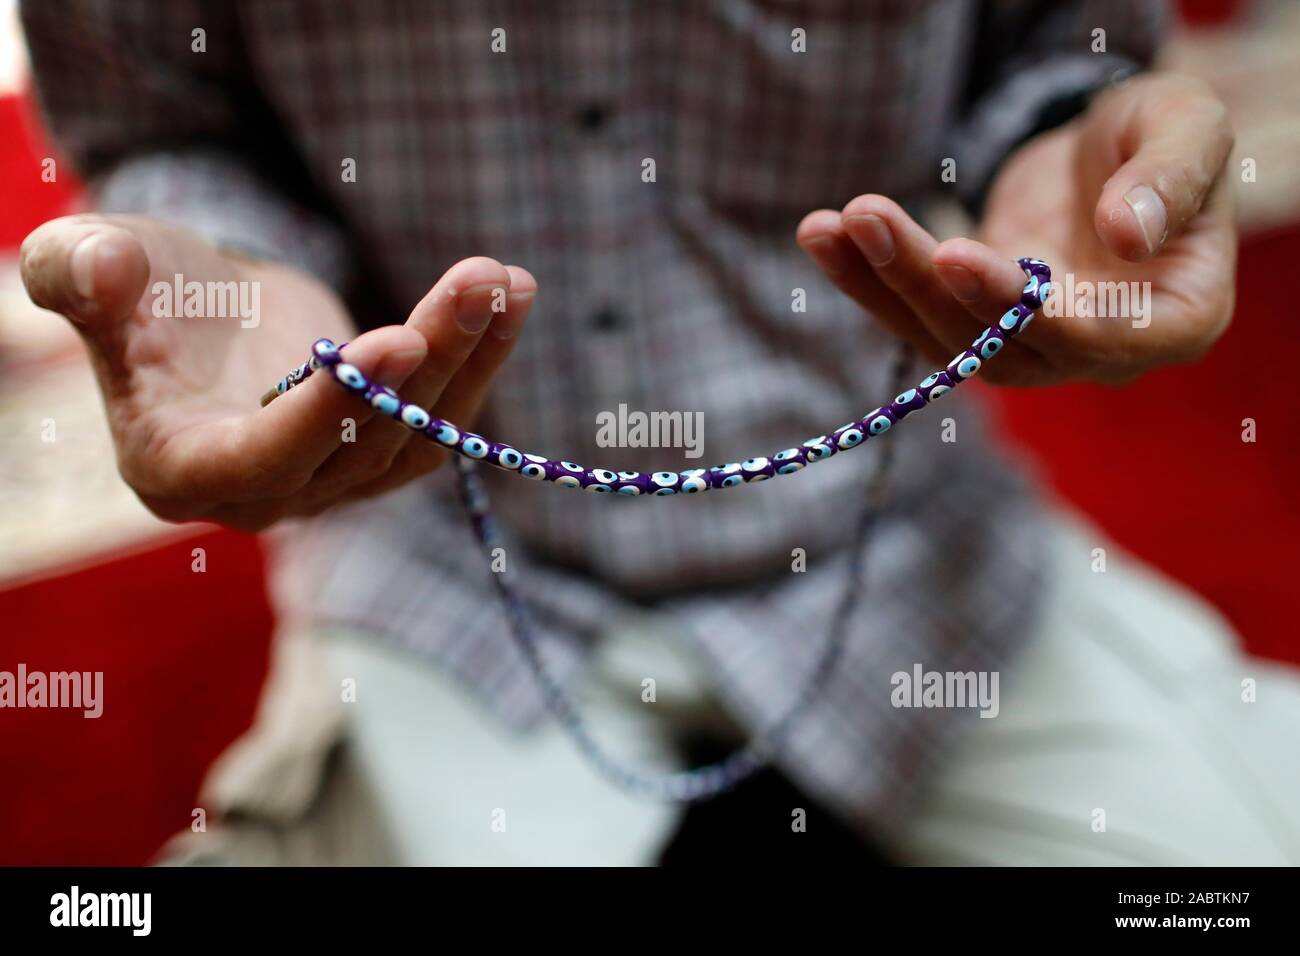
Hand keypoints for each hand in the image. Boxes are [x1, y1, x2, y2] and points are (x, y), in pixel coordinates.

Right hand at [20, 214, 535, 528]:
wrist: (200, 311)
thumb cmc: (137, 290)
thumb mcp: (89, 267)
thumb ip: (80, 272)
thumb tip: (99, 266)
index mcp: (180, 467)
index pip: (264, 458)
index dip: (332, 410)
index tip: (395, 341)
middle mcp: (264, 495)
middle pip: (363, 445)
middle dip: (427, 361)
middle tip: (478, 282)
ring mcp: (331, 484)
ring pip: (418, 434)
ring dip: (470, 356)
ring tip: (506, 280)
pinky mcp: (380, 459)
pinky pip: (443, 421)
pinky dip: (481, 361)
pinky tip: (512, 297)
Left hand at [797, 73, 1236, 385]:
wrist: (1113, 151)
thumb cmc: (1163, 134)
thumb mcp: (1188, 126)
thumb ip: (1172, 175)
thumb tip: (1128, 233)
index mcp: (1177, 318)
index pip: (1100, 338)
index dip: (1025, 309)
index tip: (958, 254)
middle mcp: (1102, 352)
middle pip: (1005, 346)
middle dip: (929, 284)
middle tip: (869, 216)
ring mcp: (1034, 349)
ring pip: (949, 340)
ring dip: (883, 282)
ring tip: (829, 225)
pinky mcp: (978, 327)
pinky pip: (916, 316)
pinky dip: (865, 278)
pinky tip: (821, 235)